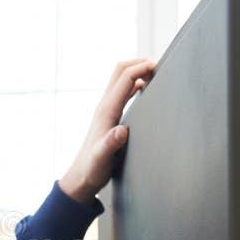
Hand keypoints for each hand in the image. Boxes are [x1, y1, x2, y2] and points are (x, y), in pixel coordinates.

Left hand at [58, 58, 155, 203]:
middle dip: (138, 62)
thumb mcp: (102, 158)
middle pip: (120, 71)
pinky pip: (123, 92)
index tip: (158, 66)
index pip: (124, 78)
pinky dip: (135, 84)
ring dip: (137, 71)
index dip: (141, 67)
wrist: (82, 177)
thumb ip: (110, 144)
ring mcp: (107, 110)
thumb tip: (121, 131)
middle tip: (158, 64)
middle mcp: (105, 106)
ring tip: (155, 72)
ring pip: (121, 80)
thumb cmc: (92, 169)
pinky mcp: (110, 116)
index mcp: (106, 110)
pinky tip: (144, 89)